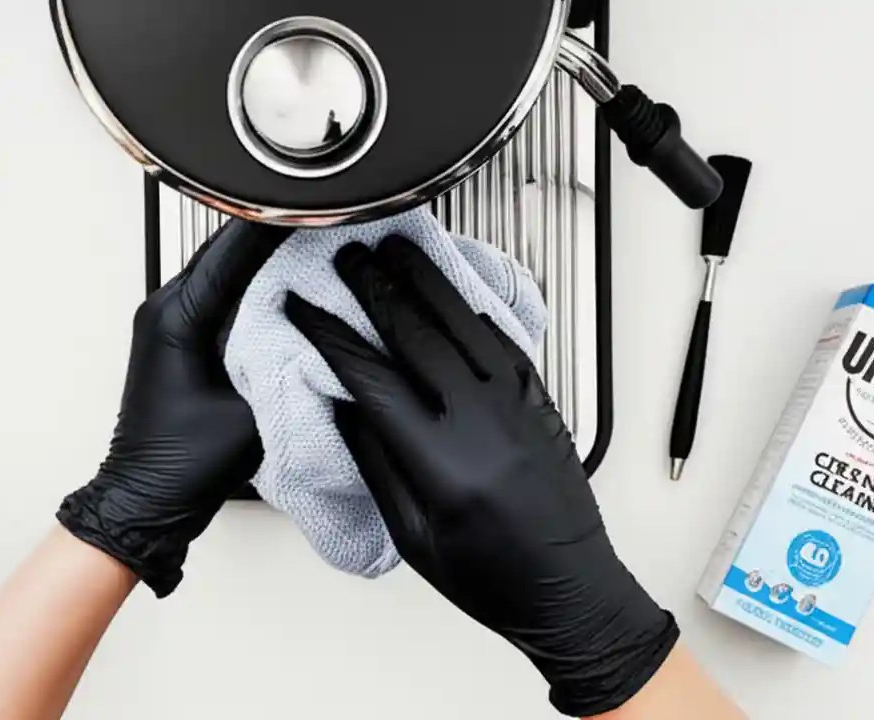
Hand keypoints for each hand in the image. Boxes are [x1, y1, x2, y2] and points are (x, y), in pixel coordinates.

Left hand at [58, 219, 287, 596]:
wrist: (147, 499)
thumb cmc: (185, 465)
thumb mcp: (254, 410)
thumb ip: (288, 361)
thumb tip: (324, 326)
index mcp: (177, 318)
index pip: (233, 251)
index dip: (278, 225)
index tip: (315, 206)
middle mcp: (165, 309)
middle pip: (226, 249)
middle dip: (275, 234)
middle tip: (324, 221)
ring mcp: (168, 320)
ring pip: (224, 268)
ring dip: (264, 257)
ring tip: (312, 244)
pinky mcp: (178, 335)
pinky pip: (220, 293)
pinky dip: (252, 283)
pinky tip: (286, 285)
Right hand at [286, 237, 677, 716]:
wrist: (570, 588)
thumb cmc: (491, 577)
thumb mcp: (412, 535)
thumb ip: (375, 463)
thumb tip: (344, 403)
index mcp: (442, 465)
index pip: (372, 379)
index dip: (331, 336)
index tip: (304, 309)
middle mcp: (482, 424)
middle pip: (416, 336)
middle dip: (375, 289)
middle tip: (347, 257)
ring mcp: (518, 406)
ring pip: (464, 324)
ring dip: (425, 281)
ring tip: (395, 249)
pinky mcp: (540, 402)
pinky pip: (502, 342)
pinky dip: (471, 311)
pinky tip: (451, 293)